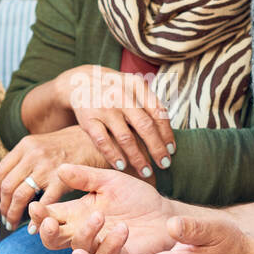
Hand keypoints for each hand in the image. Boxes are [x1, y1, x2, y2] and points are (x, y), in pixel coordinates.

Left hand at [0, 127, 110, 229]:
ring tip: (13, 224)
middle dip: (3, 207)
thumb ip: (24, 159)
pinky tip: (33, 228)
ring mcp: (47, 167)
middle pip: (8, 186)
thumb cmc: (68, 146)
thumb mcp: (41, 144)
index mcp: (24, 146)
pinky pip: (45, 202)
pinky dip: (37, 219)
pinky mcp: (63, 179)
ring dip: (14, 214)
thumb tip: (6, 181)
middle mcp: (32, 155)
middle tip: (4, 219)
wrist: (95, 140)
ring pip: (21, 195)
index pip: (0, 172)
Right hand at [26, 163, 177, 253]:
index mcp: (77, 212)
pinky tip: (123, 229)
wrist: (165, 215)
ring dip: (85, 232)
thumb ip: (85, 177)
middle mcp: (83, 232)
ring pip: (78, 249)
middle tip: (49, 223)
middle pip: (53, 240)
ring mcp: (98, 248)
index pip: (49, 216)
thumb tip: (59, 168)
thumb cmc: (137, 197)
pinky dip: (110, 244)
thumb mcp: (110, 181)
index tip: (36, 206)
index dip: (38, 215)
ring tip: (100, 215)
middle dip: (47, 233)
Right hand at [54, 65, 175, 176]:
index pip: (158, 112)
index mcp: (137, 86)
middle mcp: (121, 95)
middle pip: (145, 126)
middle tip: (164, 165)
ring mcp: (104, 108)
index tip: (172, 150)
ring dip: (137, 157)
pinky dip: (113, 156)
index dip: (167, 133)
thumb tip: (168, 134)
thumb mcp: (134, 88)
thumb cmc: (116, 90)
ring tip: (146, 171)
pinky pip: (103, 142)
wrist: (81, 82)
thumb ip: (151, 105)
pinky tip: (122, 166)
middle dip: (157, 148)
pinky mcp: (89, 119)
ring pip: (125, 137)